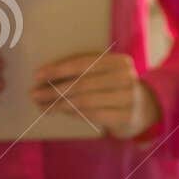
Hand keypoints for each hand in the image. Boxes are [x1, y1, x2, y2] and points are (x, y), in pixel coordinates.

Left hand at [30, 51, 158, 138]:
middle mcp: (126, 77)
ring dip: (58, 104)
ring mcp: (128, 98)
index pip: (83, 63)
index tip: (37, 75)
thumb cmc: (115, 88)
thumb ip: (84, 72)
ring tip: (42, 105)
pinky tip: (59, 111)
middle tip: (34, 94)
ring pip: (84, 100)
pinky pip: (91, 115)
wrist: (145, 109)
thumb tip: (46, 76)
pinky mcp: (125, 117)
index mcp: (119, 61)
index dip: (58, 69)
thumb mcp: (106, 74)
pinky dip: (72, 113)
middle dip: (53, 89)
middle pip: (82, 83)